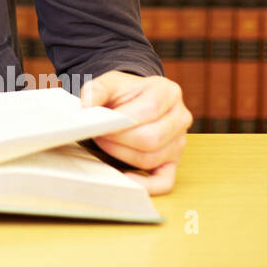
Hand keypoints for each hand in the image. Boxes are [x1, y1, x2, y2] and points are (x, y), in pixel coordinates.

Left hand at [79, 71, 191, 195]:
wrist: (134, 100)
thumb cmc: (125, 93)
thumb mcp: (111, 82)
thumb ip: (97, 89)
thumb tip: (86, 106)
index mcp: (168, 92)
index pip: (149, 110)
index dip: (121, 120)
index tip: (100, 122)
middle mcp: (180, 117)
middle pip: (151, 138)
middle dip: (118, 139)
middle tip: (99, 134)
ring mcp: (179, 142)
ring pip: (151, 158)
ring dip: (121, 155)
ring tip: (105, 142)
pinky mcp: (173, 162)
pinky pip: (164, 181)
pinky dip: (144, 184)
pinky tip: (126, 178)